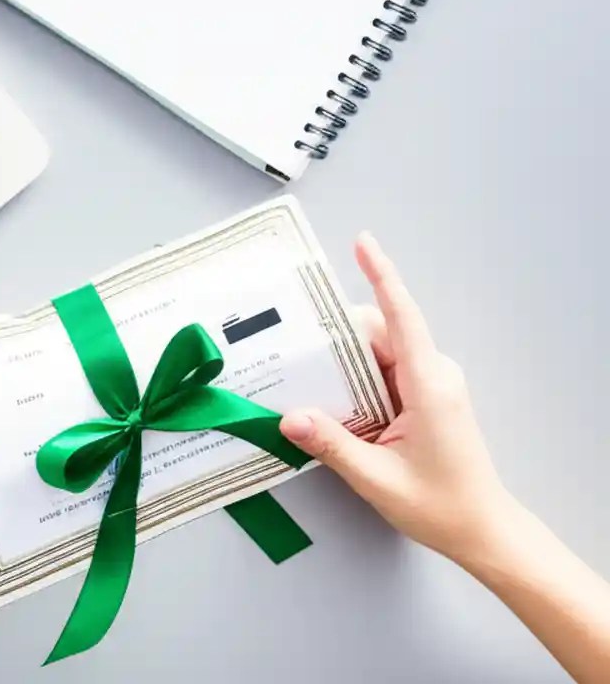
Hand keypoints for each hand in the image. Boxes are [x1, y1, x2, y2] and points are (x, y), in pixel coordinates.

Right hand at [278, 233, 516, 562]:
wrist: (482, 530)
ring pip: (378, 354)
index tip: (363, 243)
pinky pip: (384, 374)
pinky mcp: (424, 399)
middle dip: (335, 334)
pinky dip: (355, 380)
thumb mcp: (376, 478)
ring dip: (343, 363)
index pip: (402, 316)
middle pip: (378, 333)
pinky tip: (331, 400)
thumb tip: (290, 417)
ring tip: (305, 377)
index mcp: (429, 384)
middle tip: (292, 340)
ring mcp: (431, 386)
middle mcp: (434, 375)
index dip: (381, 276)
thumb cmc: (441, 505)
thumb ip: (331, 444)